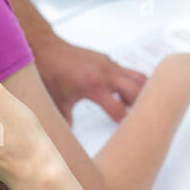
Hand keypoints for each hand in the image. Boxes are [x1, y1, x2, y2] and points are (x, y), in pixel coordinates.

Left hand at [32, 35, 146, 123]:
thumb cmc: (51, 73)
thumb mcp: (58, 102)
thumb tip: (67, 141)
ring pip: (138, 77)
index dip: (125, 124)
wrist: (46, 48)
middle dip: (142, 107)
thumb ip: (67, 122)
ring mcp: (109, 64)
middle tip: (142, 120)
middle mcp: (106, 73)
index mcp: (94, 86)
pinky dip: (133, 83)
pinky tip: (126, 94)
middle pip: (137, 91)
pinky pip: (128, 71)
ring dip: (142, 92)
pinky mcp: (108, 60)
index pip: (118, 110)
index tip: (129, 133)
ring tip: (139, 106)